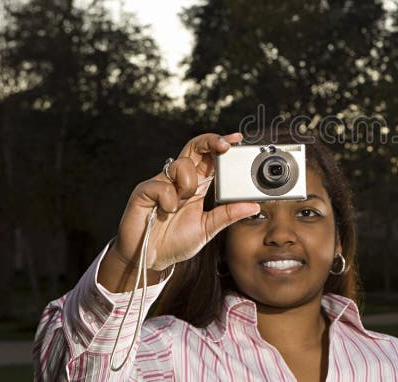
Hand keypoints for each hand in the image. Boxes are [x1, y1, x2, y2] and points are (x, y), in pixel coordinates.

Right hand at [100, 132, 259, 290]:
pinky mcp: (144, 191)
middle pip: (194, 147)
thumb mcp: (208, 228)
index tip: (237, 139)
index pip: (210, 158)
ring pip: (181, 164)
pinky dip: (168, 199)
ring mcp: (162, 183)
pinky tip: (165, 211)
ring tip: (183, 202)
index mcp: (197, 185)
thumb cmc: (175, 242)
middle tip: (224, 145)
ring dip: (188, 183)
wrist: (149, 259)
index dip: (222, 145)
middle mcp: (180, 180)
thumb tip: (253, 205)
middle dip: (210, 141)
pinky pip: (161, 185)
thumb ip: (228, 215)